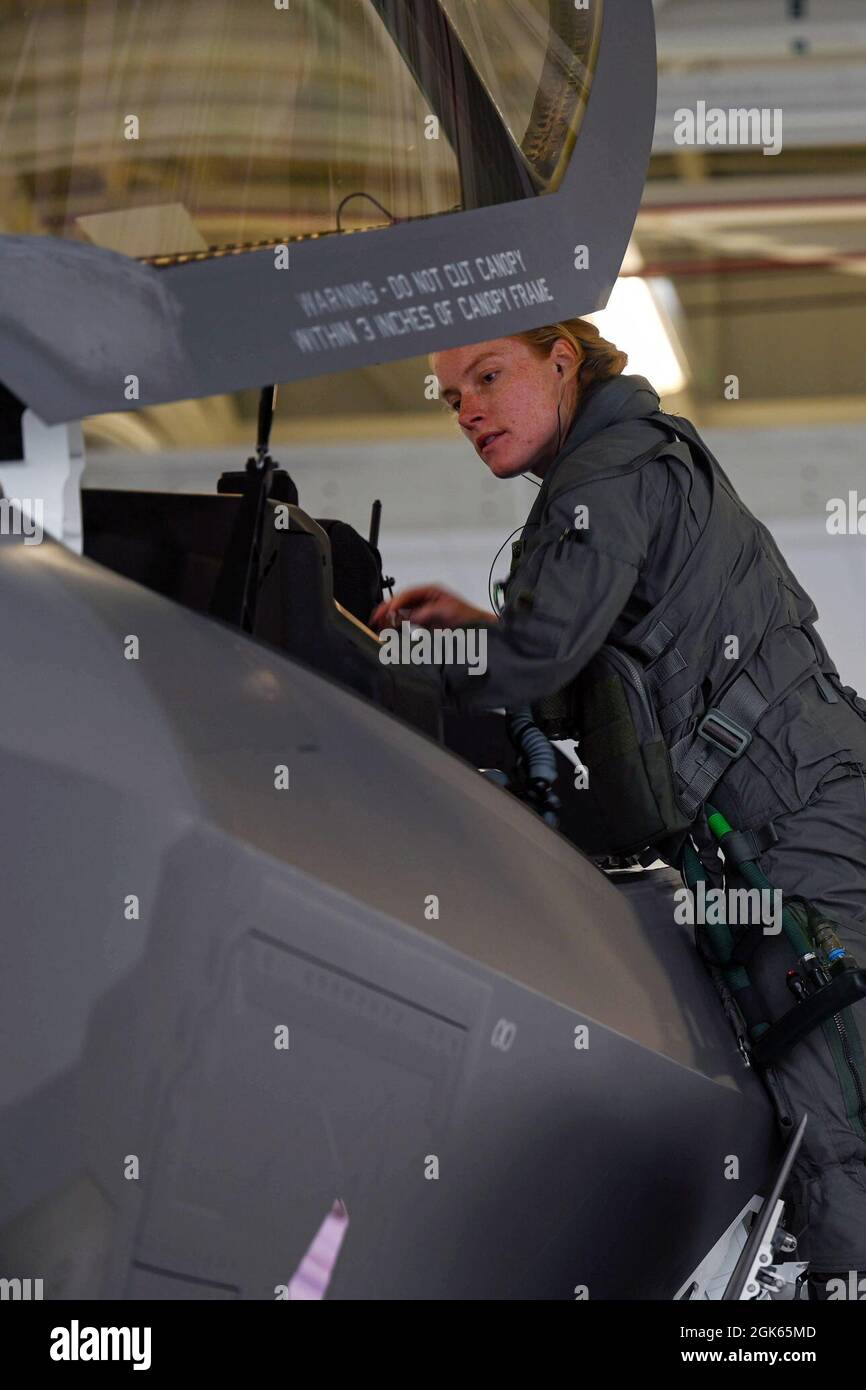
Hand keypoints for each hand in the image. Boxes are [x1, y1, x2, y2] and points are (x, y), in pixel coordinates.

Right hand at [370, 585, 496, 630]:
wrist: (480, 631)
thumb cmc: (469, 617)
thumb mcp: (448, 611)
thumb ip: (428, 612)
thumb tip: (411, 616)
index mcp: (431, 591)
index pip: (408, 594)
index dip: (396, 601)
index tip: (388, 611)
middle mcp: (425, 600)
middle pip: (401, 602)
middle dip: (388, 609)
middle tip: (376, 618)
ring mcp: (424, 611)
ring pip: (401, 613)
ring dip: (390, 618)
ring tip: (379, 625)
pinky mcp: (424, 624)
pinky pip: (406, 623)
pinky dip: (397, 626)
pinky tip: (390, 631)